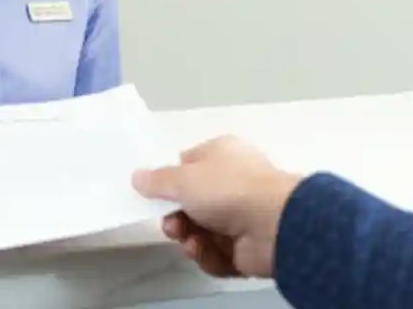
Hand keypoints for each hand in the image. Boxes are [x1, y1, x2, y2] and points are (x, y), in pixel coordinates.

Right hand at [132, 136, 301, 277]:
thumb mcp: (184, 178)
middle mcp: (231, 184)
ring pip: (200, 233)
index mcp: (222, 156)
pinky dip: (208, 256)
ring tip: (191, 241)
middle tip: (173, 226)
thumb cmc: (228, 189)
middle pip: (191, 205)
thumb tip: (138, 176)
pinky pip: (215, 254)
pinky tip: (207, 251)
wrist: (274, 225)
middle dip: (176, 219)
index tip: (150, 196)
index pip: (188, 166)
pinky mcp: (245, 247)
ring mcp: (240, 217)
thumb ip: (157, 180)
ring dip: (190, 239)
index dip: (168, 182)